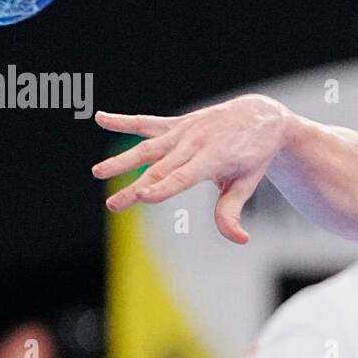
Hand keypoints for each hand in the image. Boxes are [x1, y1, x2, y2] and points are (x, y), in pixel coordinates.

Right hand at [92, 95, 292, 244]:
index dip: (163, 187)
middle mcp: (195, 142)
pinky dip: (124, 121)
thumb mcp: (247, 184)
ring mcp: (184, 131)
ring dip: (122, 159)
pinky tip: (100, 118)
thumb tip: (240, 240)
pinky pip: (148, 123)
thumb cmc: (253, 155)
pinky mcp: (177, 124)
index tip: (143, 196)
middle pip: (159, 168)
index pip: (183, 176)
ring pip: (148, 147)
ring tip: (97, 172)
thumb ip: (232, 211)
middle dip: (134, 187)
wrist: (261, 116)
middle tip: (112, 205)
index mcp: (213, 158)